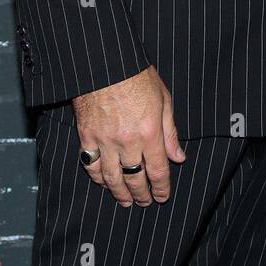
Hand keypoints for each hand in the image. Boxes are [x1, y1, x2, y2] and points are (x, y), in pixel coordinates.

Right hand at [73, 65, 185, 206]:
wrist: (106, 62)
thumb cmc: (137, 76)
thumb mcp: (164, 100)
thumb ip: (170, 132)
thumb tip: (178, 157)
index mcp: (150, 132)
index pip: (157, 170)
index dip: (161, 188)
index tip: (162, 196)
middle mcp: (127, 141)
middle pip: (135, 178)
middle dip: (141, 194)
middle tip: (144, 202)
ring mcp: (105, 141)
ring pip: (112, 178)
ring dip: (119, 193)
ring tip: (125, 201)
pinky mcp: (86, 136)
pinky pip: (91, 165)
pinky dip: (98, 178)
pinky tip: (104, 183)